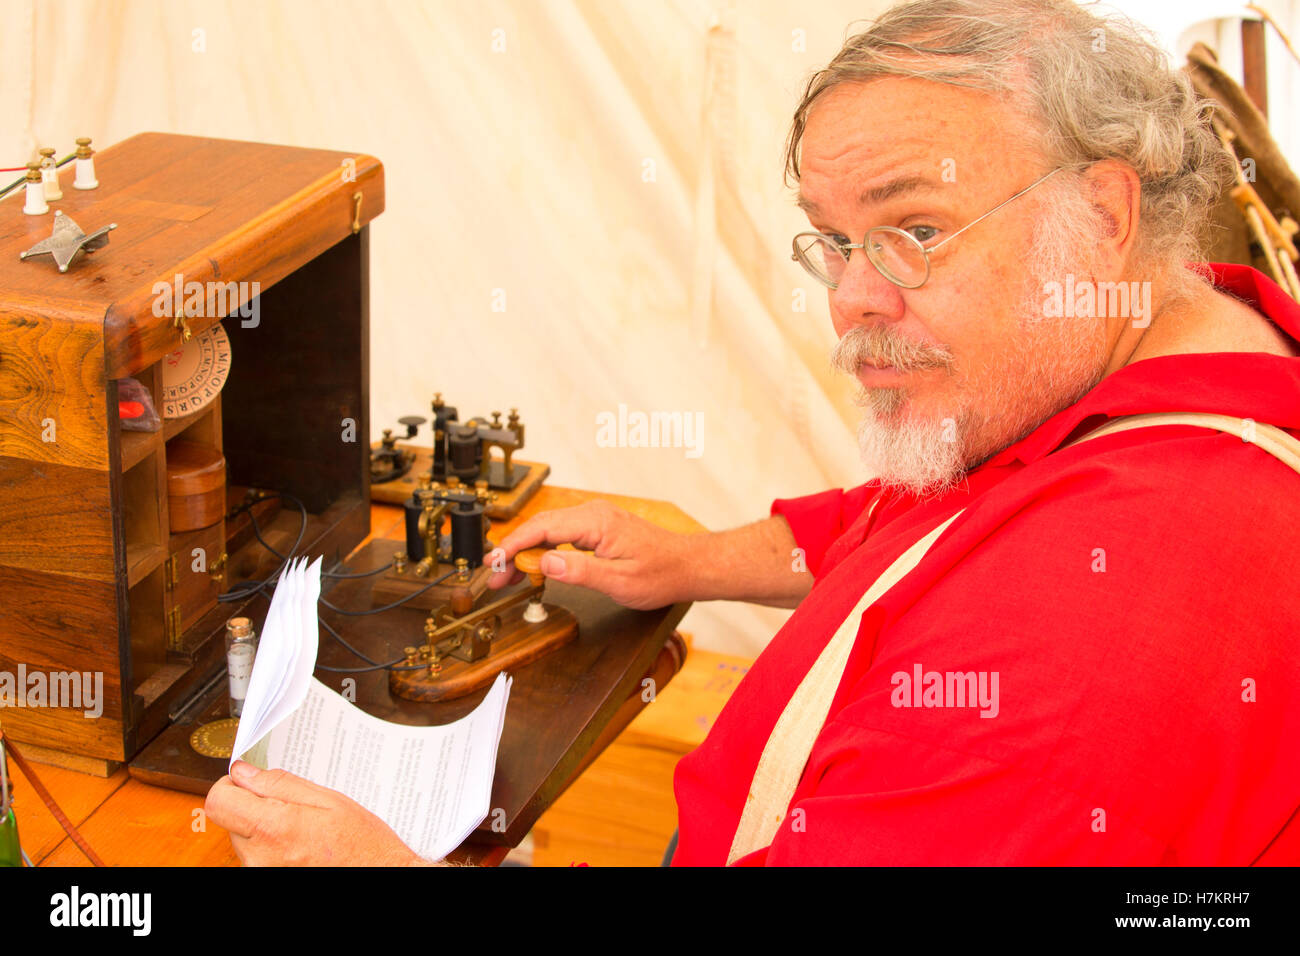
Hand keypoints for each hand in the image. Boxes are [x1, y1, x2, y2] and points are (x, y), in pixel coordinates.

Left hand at [205, 760, 429, 865]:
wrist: (381, 877)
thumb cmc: (363, 846)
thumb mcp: (329, 801)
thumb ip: (281, 785)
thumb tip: (244, 772)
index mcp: (273, 828)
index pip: (219, 800)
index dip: (231, 784)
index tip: (248, 782)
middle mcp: (258, 858)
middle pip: (232, 819)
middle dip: (255, 807)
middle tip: (293, 808)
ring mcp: (260, 873)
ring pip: (245, 839)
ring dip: (265, 830)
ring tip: (304, 832)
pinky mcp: (264, 879)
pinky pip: (257, 857)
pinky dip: (273, 849)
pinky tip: (301, 849)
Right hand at [485, 499, 693, 609]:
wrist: (686, 566)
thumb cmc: (661, 573)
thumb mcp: (619, 581)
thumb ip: (580, 571)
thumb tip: (545, 562)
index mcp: (596, 522)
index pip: (542, 528)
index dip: (513, 545)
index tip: (494, 562)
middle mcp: (593, 514)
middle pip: (540, 527)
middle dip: (513, 550)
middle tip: (495, 576)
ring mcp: (595, 519)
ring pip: (549, 530)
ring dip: (526, 550)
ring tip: (508, 575)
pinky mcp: (598, 529)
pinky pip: (562, 533)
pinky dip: (543, 548)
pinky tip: (534, 564)